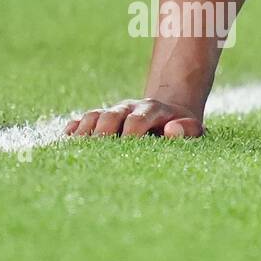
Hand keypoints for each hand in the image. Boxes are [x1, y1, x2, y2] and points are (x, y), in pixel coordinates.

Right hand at [65, 99, 204, 137]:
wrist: (169, 113)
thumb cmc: (182, 127)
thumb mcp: (194, 128)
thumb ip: (187, 129)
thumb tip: (171, 130)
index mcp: (152, 109)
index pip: (137, 120)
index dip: (130, 134)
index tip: (126, 149)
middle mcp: (129, 108)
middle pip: (110, 116)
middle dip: (102, 132)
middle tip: (95, 152)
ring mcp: (113, 111)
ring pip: (94, 116)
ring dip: (84, 131)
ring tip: (76, 148)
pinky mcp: (102, 117)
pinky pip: (83, 119)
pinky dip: (74, 127)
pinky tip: (67, 138)